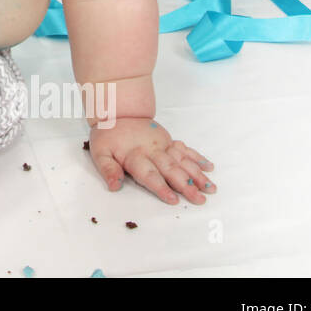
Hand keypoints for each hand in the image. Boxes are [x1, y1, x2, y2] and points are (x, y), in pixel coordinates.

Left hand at [87, 117, 215, 204]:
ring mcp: (163, 145)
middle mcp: (152, 151)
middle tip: (200, 199)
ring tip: (211, 188)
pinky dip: (198, 158)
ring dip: (198, 175)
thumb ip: (107, 169)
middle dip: (187, 185)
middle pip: (171, 169)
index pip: (149, 174)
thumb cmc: (108, 135)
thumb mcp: (99, 152)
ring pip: (183, 160)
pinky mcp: (169, 140)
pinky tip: (209, 167)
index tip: (173, 199)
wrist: (118, 110)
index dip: (161, 187)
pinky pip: (186, 149)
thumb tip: (114, 187)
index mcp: (135, 156)